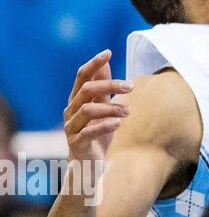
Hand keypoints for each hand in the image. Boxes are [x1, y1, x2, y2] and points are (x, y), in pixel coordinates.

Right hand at [64, 50, 130, 172]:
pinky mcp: (76, 144)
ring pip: (87, 110)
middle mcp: (70, 111)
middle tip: (130, 87)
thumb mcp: (102, 107)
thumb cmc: (98, 133)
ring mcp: (71, 128)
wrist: (90, 164)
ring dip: (111, 107)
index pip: (81, 77)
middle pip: (86, 90)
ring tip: (128, 112)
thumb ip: (103, 88)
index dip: (93, 64)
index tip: (108, 52)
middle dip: (109, 85)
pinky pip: (88, 132)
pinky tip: (119, 123)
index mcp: (76, 100)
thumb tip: (105, 63)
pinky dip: (105, 125)